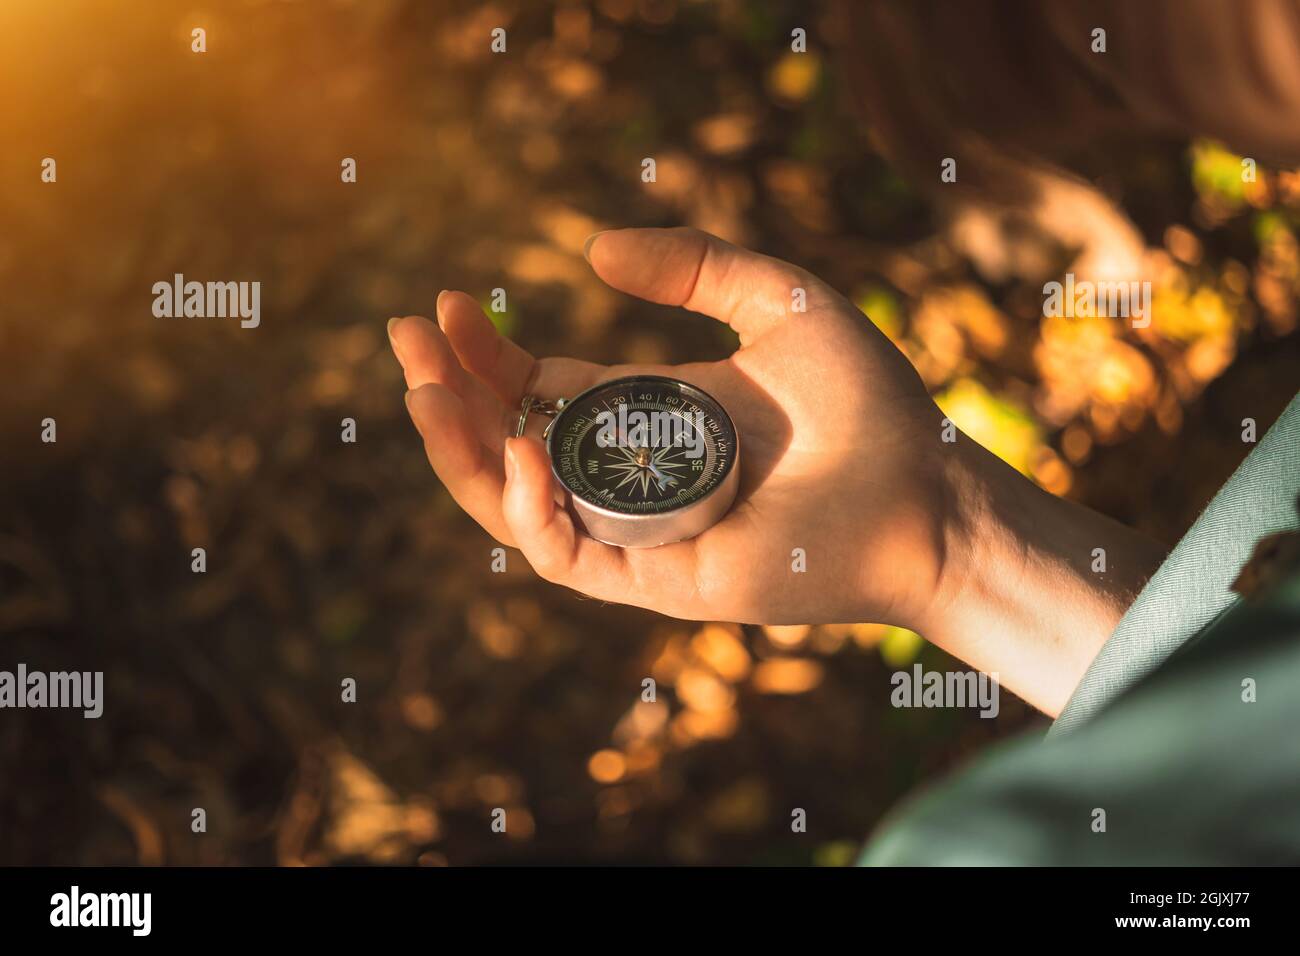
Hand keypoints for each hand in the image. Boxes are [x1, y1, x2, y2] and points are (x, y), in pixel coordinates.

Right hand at [389, 227, 1164, 714]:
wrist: (926, 491)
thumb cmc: (867, 403)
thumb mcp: (778, 300)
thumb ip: (695, 267)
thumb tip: (592, 250)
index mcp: (652, 415)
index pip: (542, 388)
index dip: (489, 353)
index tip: (452, 305)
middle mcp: (632, 475)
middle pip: (510, 441)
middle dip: (450, 395)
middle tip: (406, 339)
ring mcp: (638, 530)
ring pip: (515, 505)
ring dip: (459, 452)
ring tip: (425, 392)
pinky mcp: (655, 578)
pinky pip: (565, 554)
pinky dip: (528, 510)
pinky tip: (515, 451)